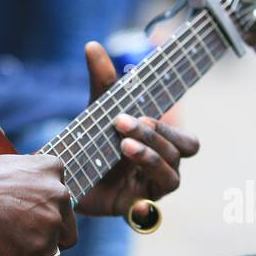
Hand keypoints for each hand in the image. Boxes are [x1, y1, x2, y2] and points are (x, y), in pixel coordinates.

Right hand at [0, 154, 76, 255]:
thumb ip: (28, 179)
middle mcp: (57, 198)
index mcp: (52, 171)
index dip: (53, 213)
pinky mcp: (32, 252)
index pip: (62, 199)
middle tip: (36, 248)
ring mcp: (47, 227)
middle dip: (53, 242)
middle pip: (66, 231)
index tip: (45, 222)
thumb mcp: (9, 165)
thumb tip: (27, 194)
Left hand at [72, 41, 199, 219]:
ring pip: (169, 178)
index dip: (169, 128)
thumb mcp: (99, 110)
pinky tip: (130, 192)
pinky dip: (143, 204)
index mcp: (165, 147)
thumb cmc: (95, 140)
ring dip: (149, 157)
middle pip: (178, 154)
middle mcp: (164, 170)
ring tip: (124, 146)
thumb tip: (92, 45)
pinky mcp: (133, 210)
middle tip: (122, 122)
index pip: (188, 143)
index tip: (139, 113)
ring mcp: (150, 191)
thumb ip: (102, 81)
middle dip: (154, 136)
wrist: (68, 175)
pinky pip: (148, 210)